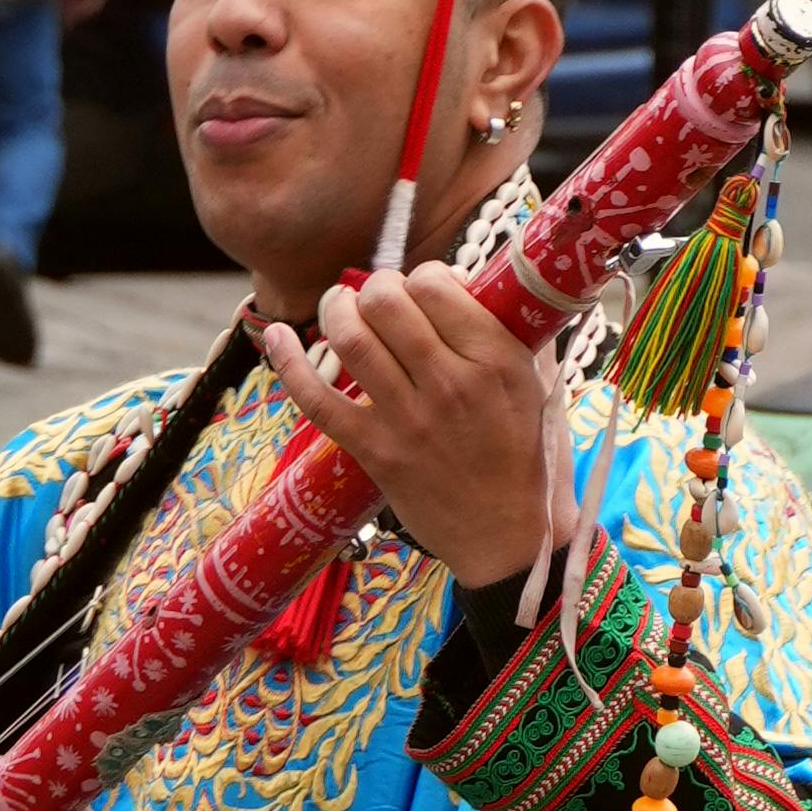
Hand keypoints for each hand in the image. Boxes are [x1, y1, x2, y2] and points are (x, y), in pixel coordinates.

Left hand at [255, 264, 553, 594]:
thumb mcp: (536, 384)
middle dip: (374, 288)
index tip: (424, 291)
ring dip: (336, 311)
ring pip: (352, 339)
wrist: (503, 534)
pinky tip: (275, 336)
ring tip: (340, 308)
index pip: (436, 285)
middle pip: (386, 302)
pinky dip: (289, 364)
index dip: (423, 276)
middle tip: (378, 299)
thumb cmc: (522, 455)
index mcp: (495, 359)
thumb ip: (512, 329)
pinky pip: (319, 400)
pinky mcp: (375, 450)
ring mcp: (408, 419)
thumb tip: (480, 280)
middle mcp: (449, 383)